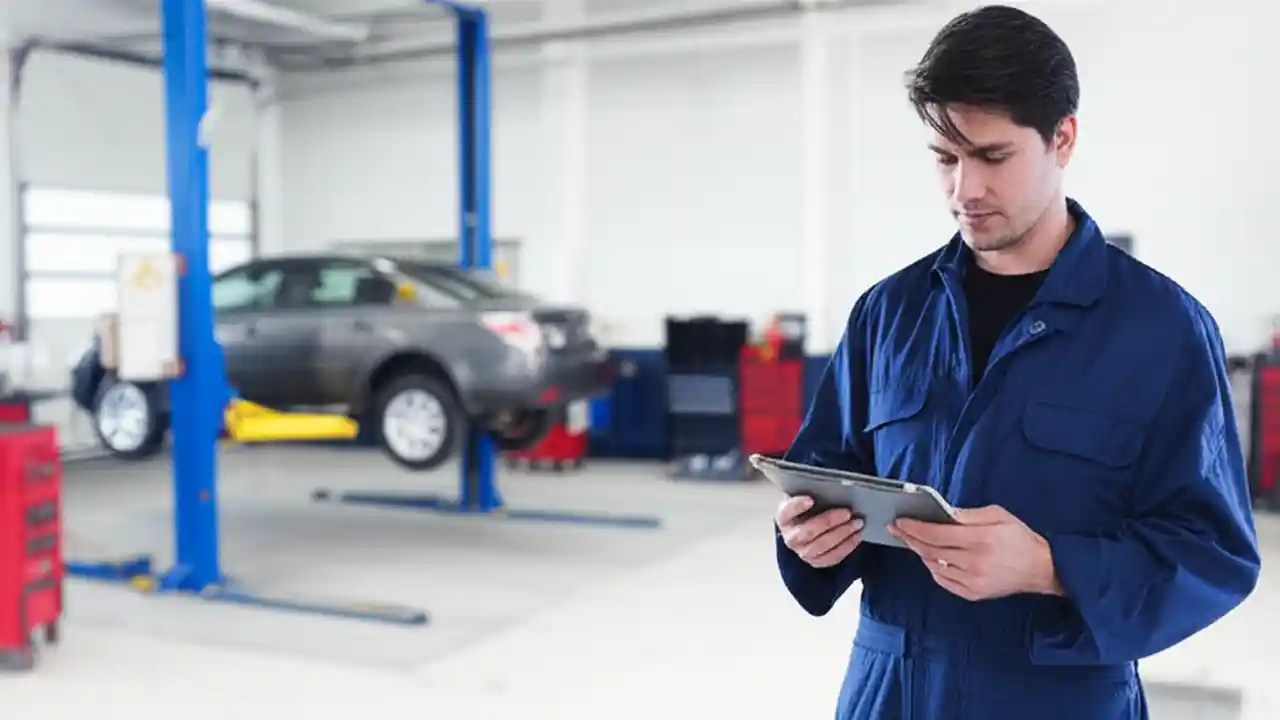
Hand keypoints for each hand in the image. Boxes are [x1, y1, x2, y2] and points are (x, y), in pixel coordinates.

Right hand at [776, 496, 863, 568]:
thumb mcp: (806, 497)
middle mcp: (790, 537)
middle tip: (847, 512)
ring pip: (821, 546)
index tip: (811, 499)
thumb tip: (835, 488)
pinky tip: (856, 536)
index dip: (797, 506)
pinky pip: (831, 557)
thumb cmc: (809, 509)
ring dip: (841, 534)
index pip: (786, 512)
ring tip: (857, 523)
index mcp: (784, 517)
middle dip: (829, 521)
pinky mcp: (815, 562)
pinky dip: (846, 547)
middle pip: (808, 532)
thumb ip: (814, 493)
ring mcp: (802, 552)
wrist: (808, 526)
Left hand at [887, 505, 1064, 601]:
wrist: (1042, 569)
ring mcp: (973, 581)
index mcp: (981, 540)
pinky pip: (944, 580)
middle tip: (897, 529)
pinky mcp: (974, 594)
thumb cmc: (1020, 538)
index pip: (936, 533)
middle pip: (930, 550)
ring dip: (920, 552)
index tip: (901, 521)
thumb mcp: (998, 515)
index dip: (915, 527)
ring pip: (934, 566)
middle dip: (910, 538)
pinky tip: (931, 558)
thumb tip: (943, 513)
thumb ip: (968, 515)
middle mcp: (974, 563)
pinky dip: (933, 568)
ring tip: (913, 541)